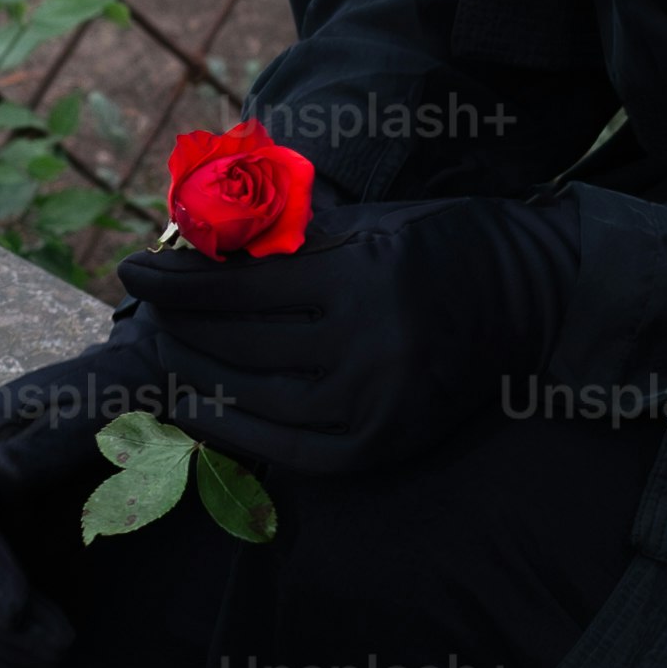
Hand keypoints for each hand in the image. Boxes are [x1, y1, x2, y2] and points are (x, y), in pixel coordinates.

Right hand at [0, 316, 171, 667]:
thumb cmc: (139, 393)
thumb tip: (1, 474)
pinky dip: (4, 642)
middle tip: (52, 651)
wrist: (165, 392)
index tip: (14, 610)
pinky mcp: (16, 548)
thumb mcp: (110, 406)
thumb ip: (61, 436)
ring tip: (53, 661)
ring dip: (3, 636)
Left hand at [118, 194, 572, 479]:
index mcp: (364, 272)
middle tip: (144, 315)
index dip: (179, 281)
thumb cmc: (441, 243)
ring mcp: (378, 400)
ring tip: (160, 356)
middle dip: (180, 328)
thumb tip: (199, 237)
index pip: (243, 284)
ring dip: (195, 377)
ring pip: (257, 397)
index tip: (132, 272)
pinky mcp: (384, 443)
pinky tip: (195, 408)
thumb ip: (288, 231)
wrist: (533, 297)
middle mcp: (369, 342)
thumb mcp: (368, 219)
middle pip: (243, 343)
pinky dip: (235, 430)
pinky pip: (288, 448)